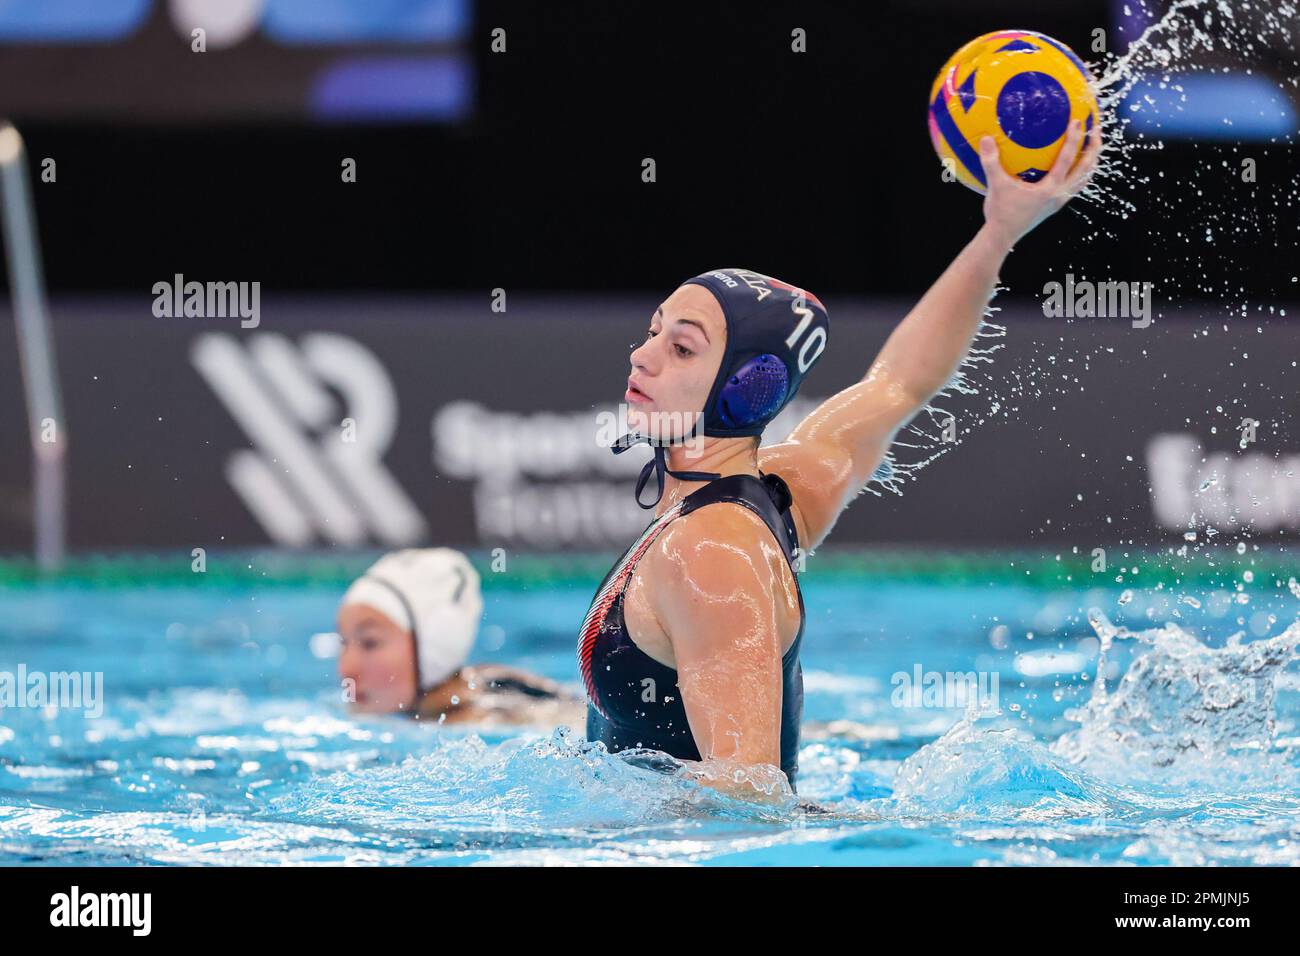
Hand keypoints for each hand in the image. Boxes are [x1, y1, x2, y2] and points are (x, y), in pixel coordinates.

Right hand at [978, 117, 1099, 250]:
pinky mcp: (1055, 206)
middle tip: (1097, 129)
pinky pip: (1073, 186)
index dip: (1074, 138)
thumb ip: (991, 162)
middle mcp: (1059, 195)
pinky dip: (1078, 173)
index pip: (1067, 159)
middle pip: (1086, 168)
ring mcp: (1059, 202)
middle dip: (1095, 148)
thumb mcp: (996, 185)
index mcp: (1049, 188)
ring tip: (1092, 146)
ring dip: (1090, 161)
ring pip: (1083, 179)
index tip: (1078, 121)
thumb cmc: (999, 212)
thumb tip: (985, 139)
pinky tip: (1072, 165)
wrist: (1002, 237)